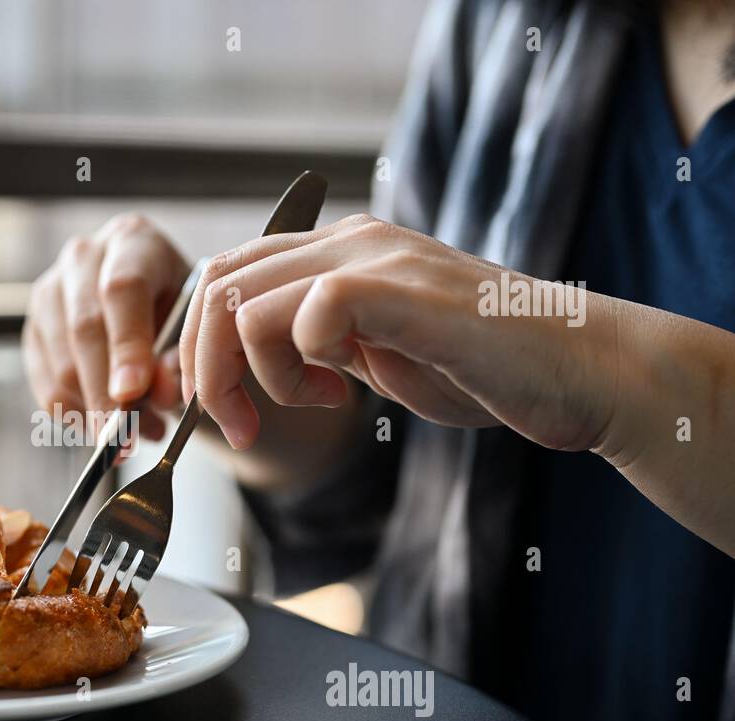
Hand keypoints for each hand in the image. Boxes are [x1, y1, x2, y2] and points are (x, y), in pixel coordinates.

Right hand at [23, 213, 188, 439]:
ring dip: (91, 410)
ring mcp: (51, 289)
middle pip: (84, 327)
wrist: (155, 299)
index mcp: (133, 241)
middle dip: (103, 391)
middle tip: (122, 437)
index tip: (133, 392)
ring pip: (60, 359)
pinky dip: (73, 414)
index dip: (126, 344)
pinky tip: (102, 428)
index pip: (122, 289)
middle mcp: (84, 256)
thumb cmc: (181, 311)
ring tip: (127, 439)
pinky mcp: (32, 325)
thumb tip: (153, 396)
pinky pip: (44, 381)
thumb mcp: (193, 327)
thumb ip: (179, 360)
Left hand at [180, 214, 617, 454]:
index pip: (226, 275)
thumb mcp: (374, 354)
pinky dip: (303, 364)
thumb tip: (249, 362)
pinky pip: (310, 311)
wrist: (578, 371)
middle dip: (205, 367)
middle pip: (218, 284)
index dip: (199, 346)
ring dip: (249, 375)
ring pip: (246, 301)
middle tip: (238, 424)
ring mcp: (377, 258)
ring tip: (300, 408)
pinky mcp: (405, 290)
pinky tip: (347, 394)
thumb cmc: (481, 368)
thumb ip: (315, 345)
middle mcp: (349, 239)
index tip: (222, 408)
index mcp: (336, 249)